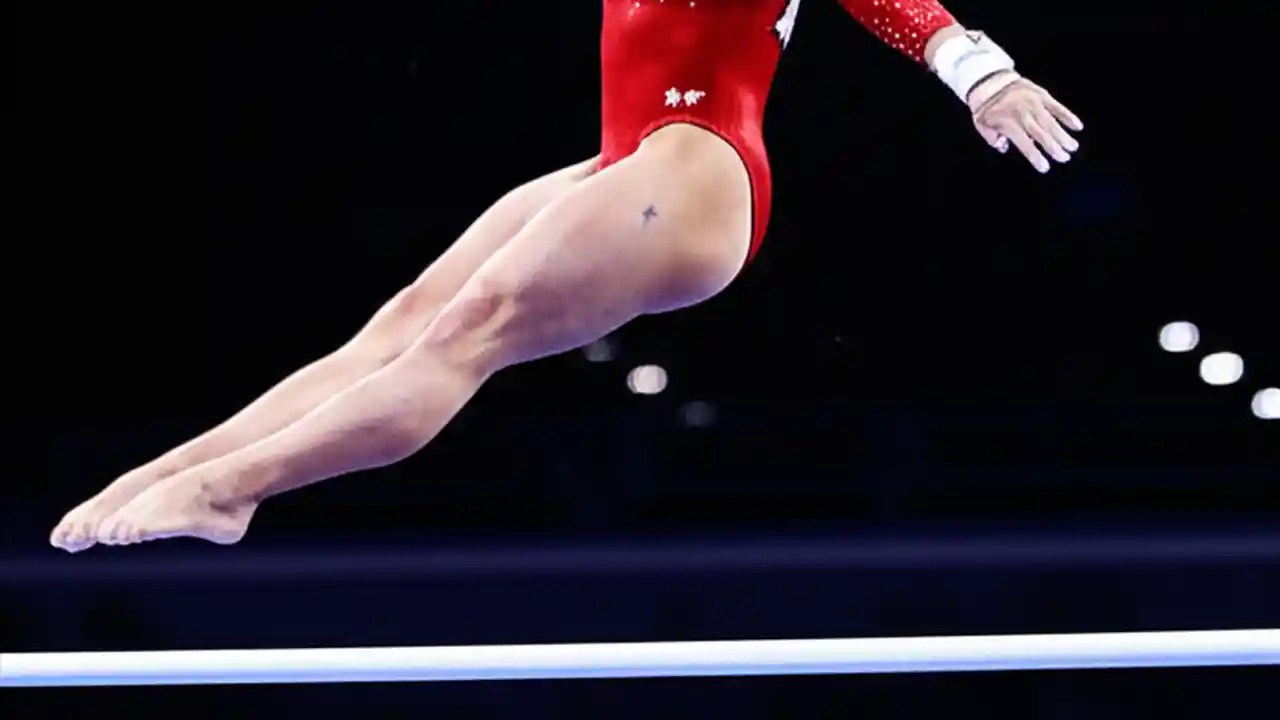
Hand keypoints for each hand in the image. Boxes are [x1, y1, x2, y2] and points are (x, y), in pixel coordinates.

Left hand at [968, 72, 1082, 172]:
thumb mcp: (981, 125)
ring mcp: (1034, 103)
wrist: (990, 80)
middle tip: (1064, 158)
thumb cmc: (986, 107)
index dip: (1035, 156)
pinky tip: (1077, 126)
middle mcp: (1023, 113)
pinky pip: (1057, 106)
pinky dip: (1068, 116)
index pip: (1024, 143)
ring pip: (1050, 121)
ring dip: (1063, 135)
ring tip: (1072, 147)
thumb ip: (992, 139)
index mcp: (1008, 123)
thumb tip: (1004, 147)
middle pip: (1040, 133)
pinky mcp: (1042, 95)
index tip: (1045, 167)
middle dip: (1053, 147)